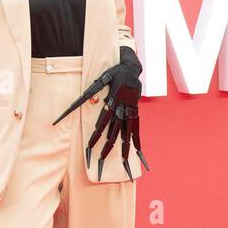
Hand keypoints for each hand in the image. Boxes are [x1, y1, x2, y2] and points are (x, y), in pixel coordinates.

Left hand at [52, 48, 148, 179]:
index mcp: (113, 102)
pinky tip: (137, 151)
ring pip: (127, 132)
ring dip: (125, 147)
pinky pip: (137, 127)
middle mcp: (123, 108)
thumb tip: (91, 102)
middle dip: (108, 146)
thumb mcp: (102, 78)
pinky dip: (137, 139)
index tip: (89, 147)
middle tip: (102, 160)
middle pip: (114, 131)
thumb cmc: (114, 71)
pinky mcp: (136, 110)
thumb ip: (95, 90)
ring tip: (125, 162)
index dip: (95, 136)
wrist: (132, 66)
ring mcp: (131, 110)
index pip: (102, 123)